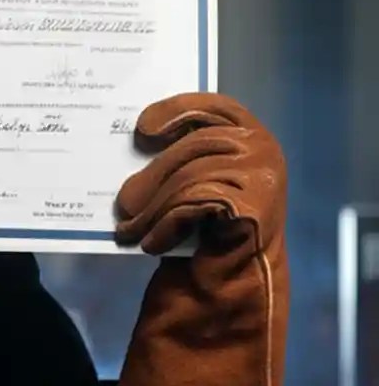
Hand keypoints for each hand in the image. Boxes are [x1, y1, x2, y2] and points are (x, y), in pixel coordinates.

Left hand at [114, 92, 285, 255]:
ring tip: (129, 229)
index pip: (216, 107)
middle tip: (122, 204)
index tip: (141, 128)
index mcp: (252, 136)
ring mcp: (262, 178)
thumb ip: (184, 157)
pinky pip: (194, 204)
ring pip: (191, 178)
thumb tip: (134, 145)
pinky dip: (166, 225)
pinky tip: (151, 244)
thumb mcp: (200, 181)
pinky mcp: (254, 207)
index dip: (178, 109)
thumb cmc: (212, 227)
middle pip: (196, 145)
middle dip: (152, 176)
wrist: (238, 277)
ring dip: (152, 209)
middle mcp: (264, 150)